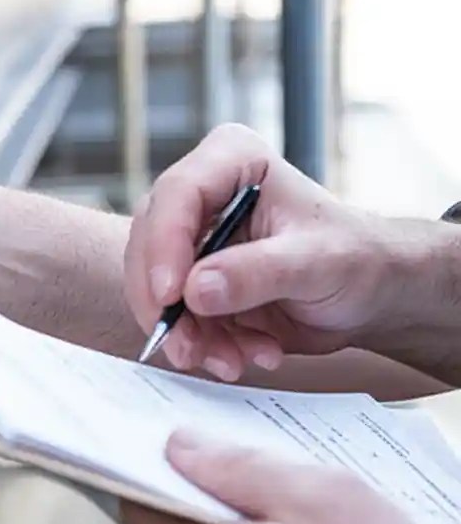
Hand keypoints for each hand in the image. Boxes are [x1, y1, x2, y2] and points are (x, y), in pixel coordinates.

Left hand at [122, 430, 460, 523]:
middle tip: (207, 444)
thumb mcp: (316, 495)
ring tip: (247, 477)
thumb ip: (237, 467)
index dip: (144, 465)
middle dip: (182, 483)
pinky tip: (264, 512)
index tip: (152, 434)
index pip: (139, 509)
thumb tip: (176, 446)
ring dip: (211, 507)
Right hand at [124, 124, 389, 380]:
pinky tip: (246, 355)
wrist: (373, 294)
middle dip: (165, 303)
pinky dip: (203, 343)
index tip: (172, 296)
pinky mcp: (192, 278)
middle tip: (186, 347)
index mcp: (231, 161)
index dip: (164, 245)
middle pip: (149, 242)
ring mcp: (193, 238)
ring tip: (232, 361)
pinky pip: (174, 314)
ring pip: (154, 285)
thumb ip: (257, 273)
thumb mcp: (316, 263)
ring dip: (187, 333)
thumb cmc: (357, 259)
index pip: (178, 194)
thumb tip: (194, 291)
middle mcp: (203, 194)